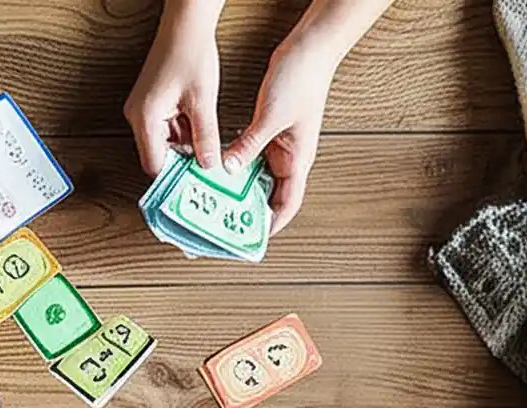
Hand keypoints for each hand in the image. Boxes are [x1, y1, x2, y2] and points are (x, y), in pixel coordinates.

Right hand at [125, 0, 223, 174]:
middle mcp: (137, 115)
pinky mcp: (152, 103)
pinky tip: (201, 129)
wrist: (185, 25)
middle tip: (204, 171)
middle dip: (182, 162)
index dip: (173, 179)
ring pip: (164, 142)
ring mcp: (143, 109)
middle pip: (158, 154)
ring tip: (207, 147)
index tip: (191, 188)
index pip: (154, 164)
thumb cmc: (189, 53)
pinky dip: (183, 131)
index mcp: (145, 118)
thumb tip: (208, 164)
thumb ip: (205, 138)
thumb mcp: (204, 101)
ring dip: (185, 145)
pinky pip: (166, 127)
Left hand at [222, 36, 339, 234]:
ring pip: (258, 176)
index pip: (288, 205)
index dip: (271, 225)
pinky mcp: (269, 131)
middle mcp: (290, 157)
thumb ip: (249, 145)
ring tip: (216, 199)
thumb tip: (229, 168)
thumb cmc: (301, 80)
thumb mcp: (270, 117)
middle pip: (270, 195)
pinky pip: (251, 156)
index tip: (251, 239)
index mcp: (299, 160)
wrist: (309, 49)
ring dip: (240, 188)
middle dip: (250, 211)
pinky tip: (218, 168)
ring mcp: (280, 145)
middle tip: (225, 222)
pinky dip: (237, 164)